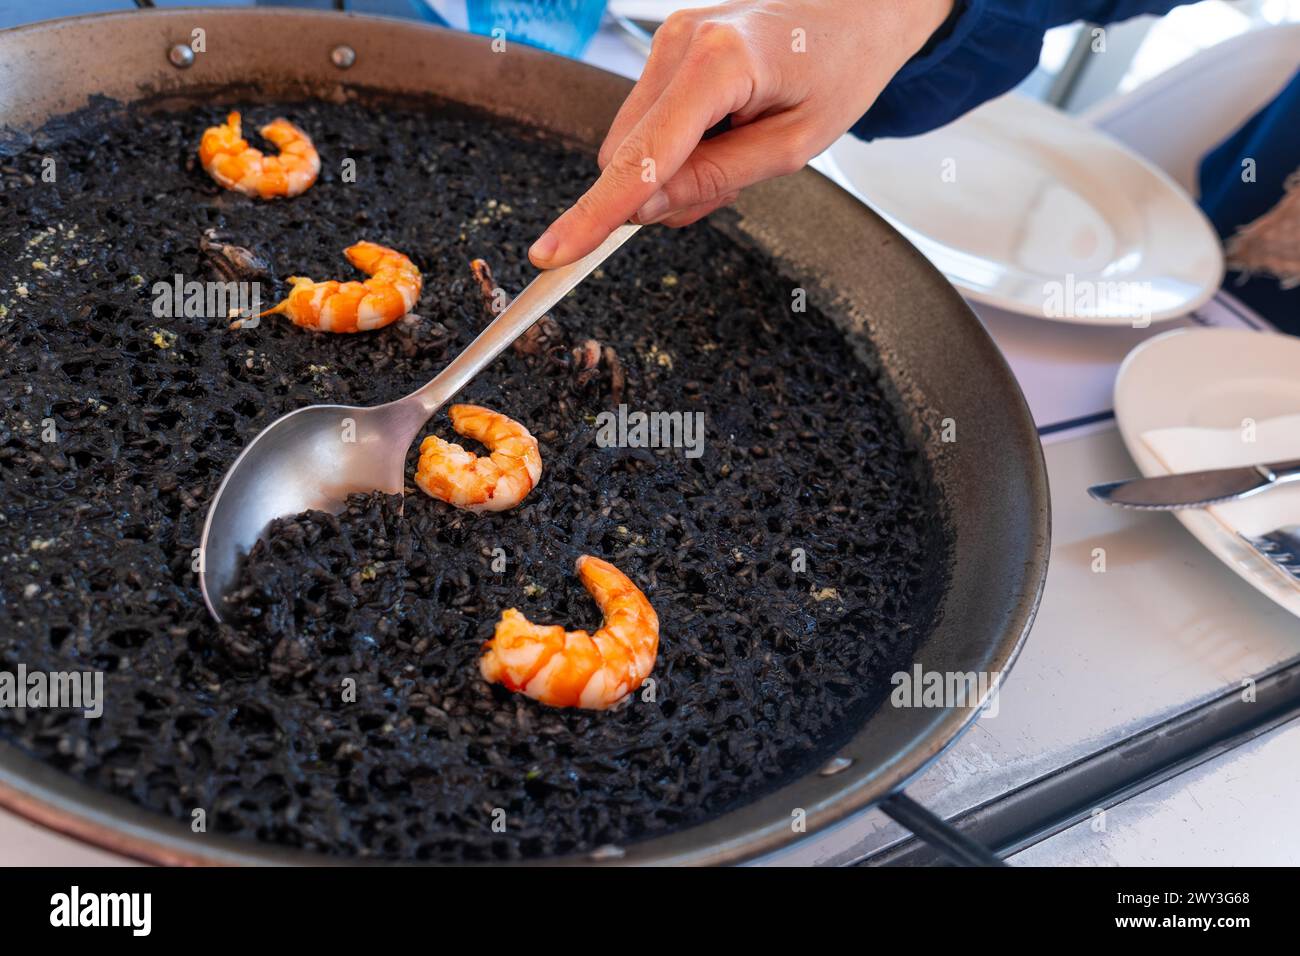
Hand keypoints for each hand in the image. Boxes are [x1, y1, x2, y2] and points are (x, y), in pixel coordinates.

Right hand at [529, 0, 953, 267]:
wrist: (860, 4)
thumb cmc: (841, 67)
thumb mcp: (795, 145)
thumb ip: (716, 178)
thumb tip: (644, 209)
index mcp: (718, 62)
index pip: (641, 159)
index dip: (594, 215)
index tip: (551, 254)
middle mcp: (680, 42)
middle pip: (626, 156)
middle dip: (662, 193)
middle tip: (732, 183)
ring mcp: (669, 39)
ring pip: (634, 143)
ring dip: (674, 170)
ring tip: (741, 145)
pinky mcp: (668, 45)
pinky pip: (649, 121)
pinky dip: (678, 146)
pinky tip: (724, 130)